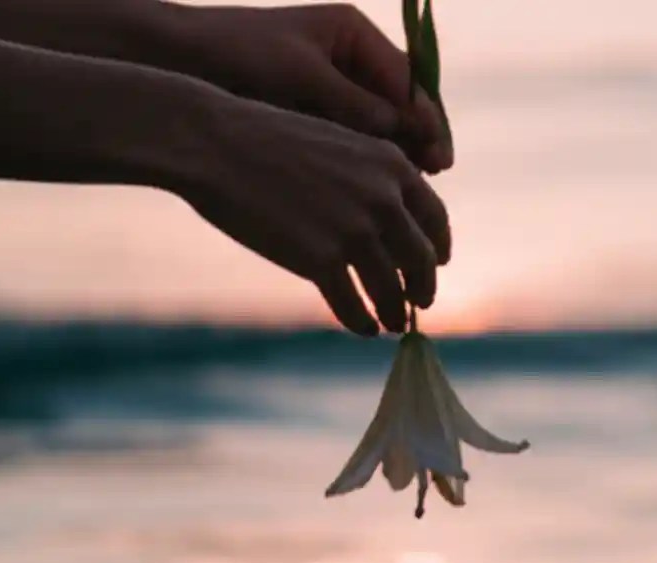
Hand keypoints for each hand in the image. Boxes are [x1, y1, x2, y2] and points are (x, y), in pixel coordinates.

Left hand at [157, 3, 452, 172]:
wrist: (180, 59)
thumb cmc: (238, 54)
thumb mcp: (301, 77)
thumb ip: (352, 104)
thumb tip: (398, 131)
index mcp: (354, 34)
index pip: (408, 78)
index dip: (427, 117)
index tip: (439, 152)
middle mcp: (351, 59)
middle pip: (401, 104)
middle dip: (419, 139)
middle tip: (436, 173)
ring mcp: (334, 87)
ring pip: (380, 126)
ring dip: (396, 155)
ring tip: (412, 188)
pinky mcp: (314, 113)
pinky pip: (353, 139)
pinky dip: (366, 161)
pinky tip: (375, 186)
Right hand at [174, 95, 450, 334]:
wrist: (219, 145)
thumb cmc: (269, 140)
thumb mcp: (339, 143)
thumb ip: (370, 178)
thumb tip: (389, 224)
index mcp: (392, 165)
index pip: (434, 217)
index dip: (438, 247)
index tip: (436, 264)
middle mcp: (382, 199)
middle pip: (418, 259)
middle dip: (421, 287)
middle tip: (419, 303)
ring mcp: (353, 231)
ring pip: (389, 288)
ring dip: (394, 312)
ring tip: (391, 323)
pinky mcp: (320, 260)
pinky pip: (352, 304)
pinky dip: (361, 322)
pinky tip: (362, 328)